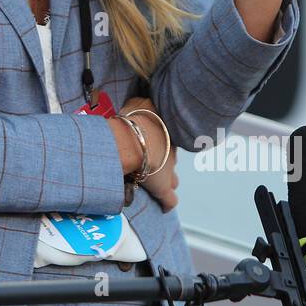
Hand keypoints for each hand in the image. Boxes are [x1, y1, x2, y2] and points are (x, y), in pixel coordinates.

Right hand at [117, 97, 178, 212]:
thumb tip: (141, 99)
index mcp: (166, 132)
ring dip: (167, 179)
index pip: (168, 137)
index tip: (153, 140)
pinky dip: (168, 202)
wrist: (132, 141)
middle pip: (172, 157)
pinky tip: (166, 206)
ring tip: (157, 181)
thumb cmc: (133, 121)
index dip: (161, 140)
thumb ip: (139, 103)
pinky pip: (170, 199)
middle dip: (165, 159)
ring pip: (172, 177)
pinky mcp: (164, 188)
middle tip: (154, 160)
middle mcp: (171, 151)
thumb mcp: (137, 104)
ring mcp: (168, 170)